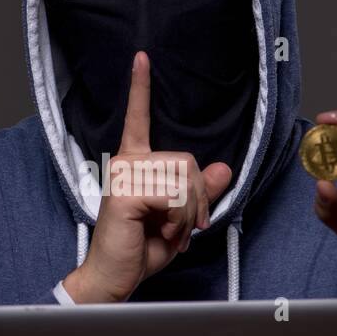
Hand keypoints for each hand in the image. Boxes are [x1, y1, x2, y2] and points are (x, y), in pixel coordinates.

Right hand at [62, 51, 232, 303]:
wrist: (114, 277)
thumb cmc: (140, 249)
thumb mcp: (180, 220)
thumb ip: (199, 194)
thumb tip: (222, 168)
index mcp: (134, 163)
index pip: (138, 119)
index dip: (140, 88)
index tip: (141, 58)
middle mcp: (125, 162)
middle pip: (188, 160)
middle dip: (198, 198)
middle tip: (185, 227)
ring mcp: (123, 174)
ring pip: (184, 179)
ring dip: (189, 213)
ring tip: (172, 232)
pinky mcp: (127, 191)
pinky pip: (175, 195)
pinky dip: (179, 220)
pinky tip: (164, 233)